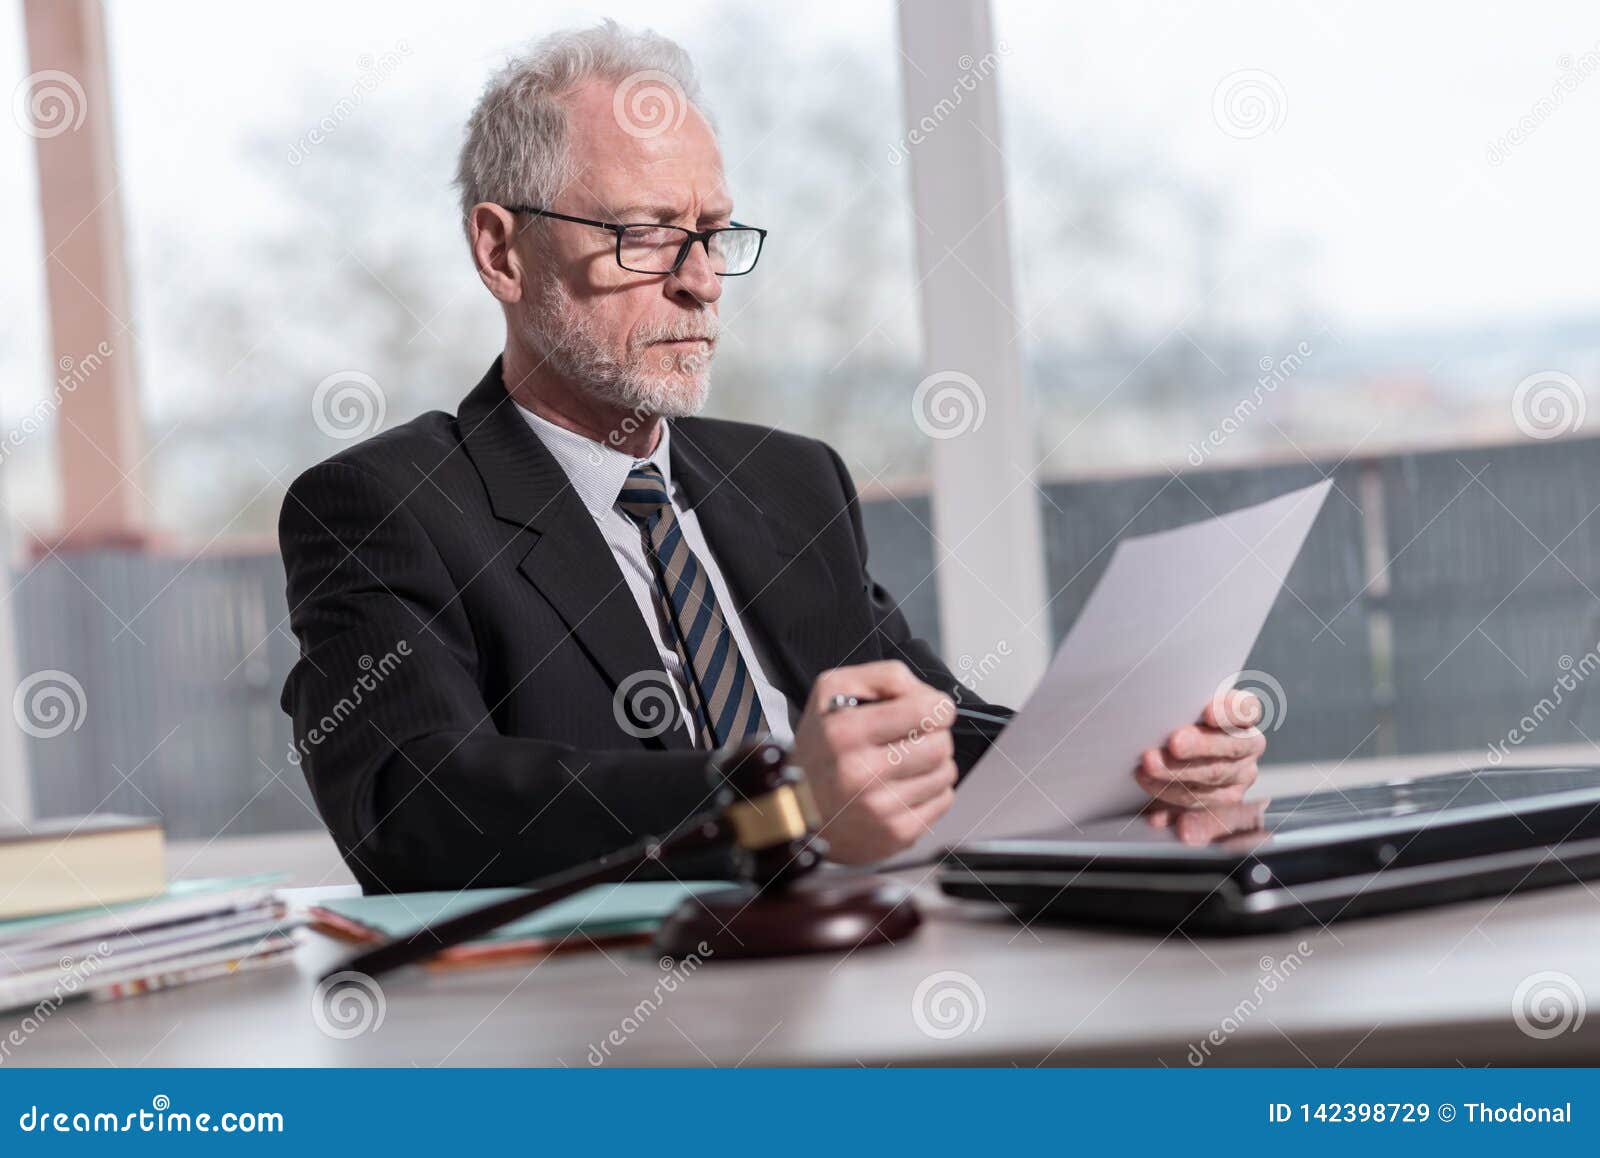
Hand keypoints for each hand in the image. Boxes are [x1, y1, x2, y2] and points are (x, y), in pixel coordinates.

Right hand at [789, 660, 957, 863]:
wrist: (795, 808)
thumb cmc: (821, 747)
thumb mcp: (833, 691)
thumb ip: (884, 677)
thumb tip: (928, 694)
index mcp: (845, 733)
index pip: (925, 711)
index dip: (937, 705)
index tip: (933, 708)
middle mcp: (861, 774)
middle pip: (940, 744)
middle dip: (936, 735)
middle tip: (915, 736)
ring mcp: (880, 809)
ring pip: (945, 773)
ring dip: (935, 763)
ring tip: (907, 763)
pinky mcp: (896, 834)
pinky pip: (943, 801)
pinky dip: (932, 791)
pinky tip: (906, 787)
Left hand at [1135, 690, 1268, 844]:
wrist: (1185, 752)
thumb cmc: (1180, 723)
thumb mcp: (1184, 713)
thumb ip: (1183, 711)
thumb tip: (1173, 714)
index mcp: (1242, 717)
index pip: (1245, 710)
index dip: (1228, 712)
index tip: (1207, 713)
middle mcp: (1247, 747)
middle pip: (1229, 748)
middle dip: (1199, 747)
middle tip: (1174, 744)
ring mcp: (1239, 777)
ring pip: (1213, 781)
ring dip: (1177, 778)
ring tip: (1148, 771)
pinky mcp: (1226, 806)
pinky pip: (1206, 814)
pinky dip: (1180, 816)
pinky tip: (1159, 816)